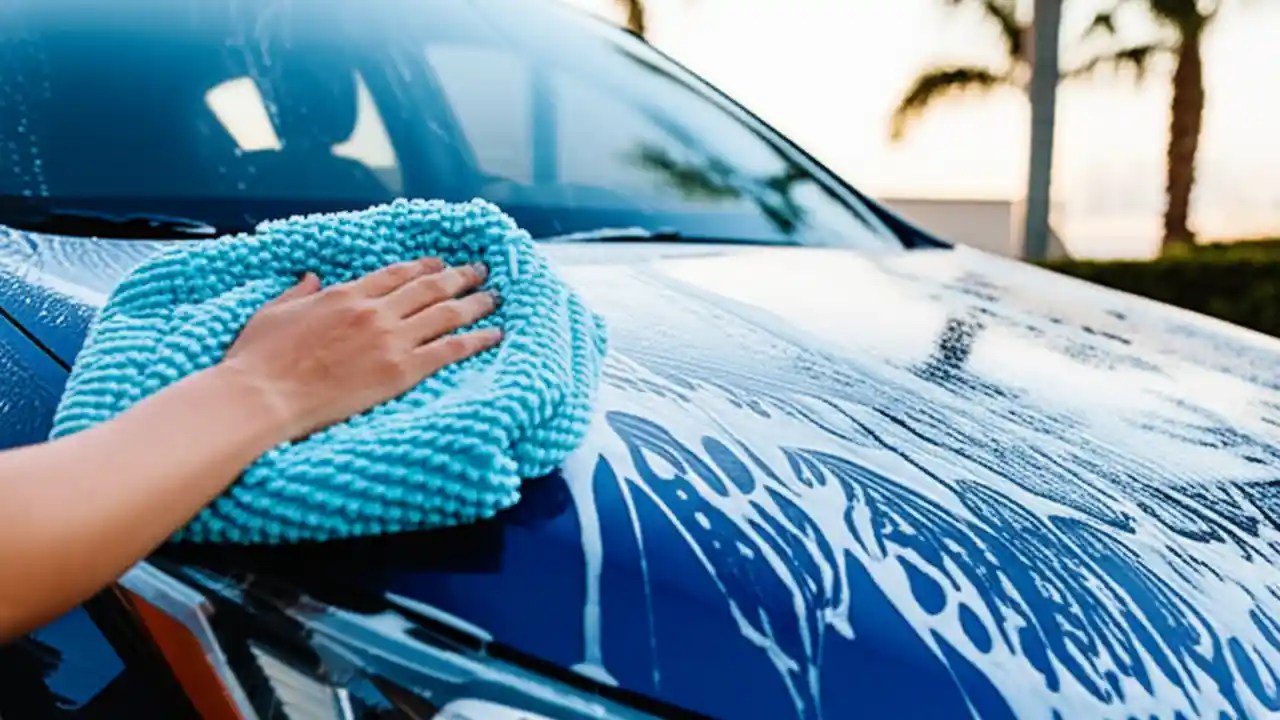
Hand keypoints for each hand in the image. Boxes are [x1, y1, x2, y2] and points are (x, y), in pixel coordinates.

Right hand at [219, 258, 500, 439]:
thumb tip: (311, 278)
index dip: (424, 266)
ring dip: (476, 303)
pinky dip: (476, 340)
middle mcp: (374, 311)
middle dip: (459, 277)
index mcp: (346, 294)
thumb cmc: (258, 359)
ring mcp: (390, 340)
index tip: (441, 263)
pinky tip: (495, 334)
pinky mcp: (401, 371)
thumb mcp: (272, 312)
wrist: (263, 396)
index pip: (396, 274)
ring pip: (447, 314)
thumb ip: (297, 293)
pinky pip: (449, 350)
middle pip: (429, 288)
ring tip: (496, 297)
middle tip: (481, 271)